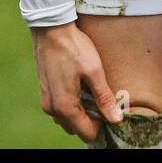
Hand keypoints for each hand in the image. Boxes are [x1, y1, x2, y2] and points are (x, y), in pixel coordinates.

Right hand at [31, 22, 121, 142]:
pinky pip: (60, 108)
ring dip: (80, 113)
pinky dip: (72, 104)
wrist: (50, 28)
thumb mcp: (94, 71)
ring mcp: (46, 100)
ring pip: (67, 119)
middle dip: (91, 121)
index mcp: (65, 106)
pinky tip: (81, 87)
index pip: (86, 133)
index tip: (111, 111)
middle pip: (76, 128)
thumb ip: (104, 98)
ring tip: (93, 93)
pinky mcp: (45, 91)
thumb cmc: (74, 48)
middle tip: (104, 102)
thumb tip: (116, 119)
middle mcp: (52, 108)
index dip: (102, 126)